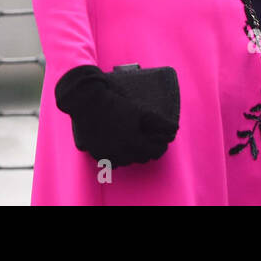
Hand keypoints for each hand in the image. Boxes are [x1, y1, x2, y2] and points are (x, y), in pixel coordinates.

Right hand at [54, 66, 178, 166]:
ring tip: (133, 140)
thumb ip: (159, 122)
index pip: (154, 152)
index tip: (161, 140)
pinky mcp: (93, 152)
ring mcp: (104, 154)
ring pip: (124, 161)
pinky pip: (109, 160)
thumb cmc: (115, 102)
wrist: (86, 99)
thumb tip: (174, 130)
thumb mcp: (140, 111)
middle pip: (139, 158)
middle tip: (148, 138)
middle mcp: (118, 153)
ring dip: (131, 153)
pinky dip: (115, 154)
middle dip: (146, 149)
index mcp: (132, 142)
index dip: (160, 146)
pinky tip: (117, 143)